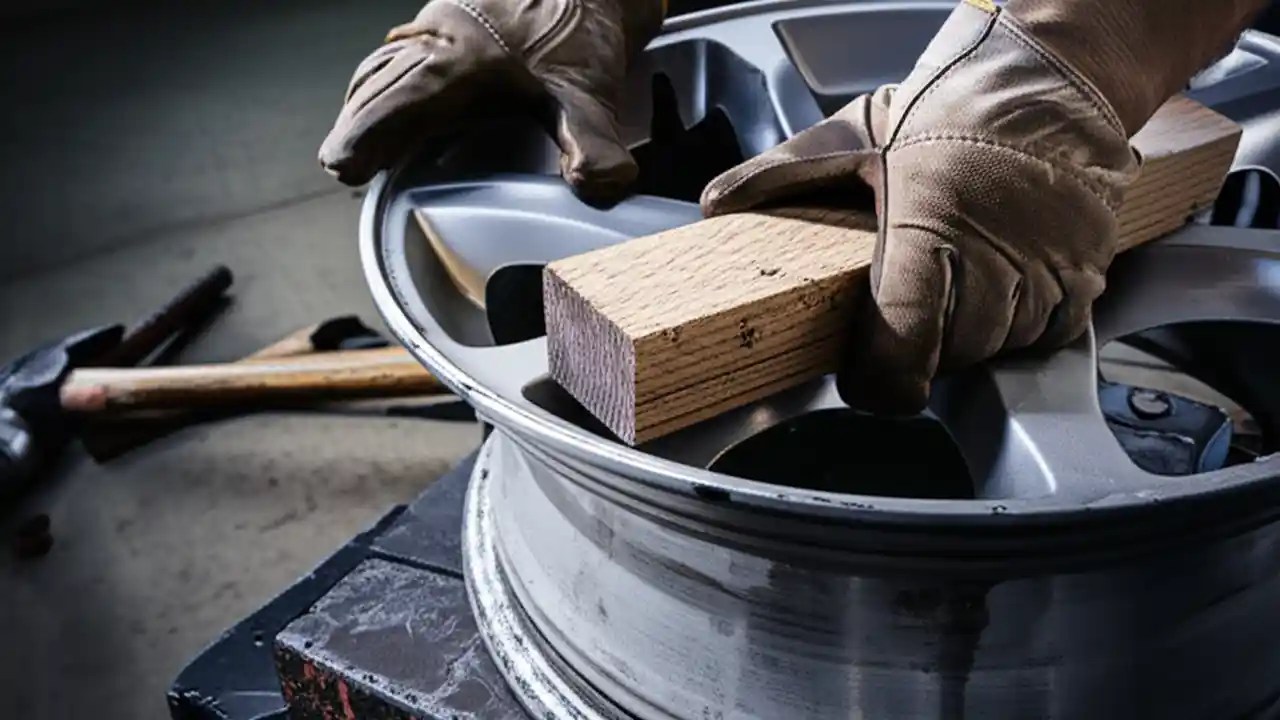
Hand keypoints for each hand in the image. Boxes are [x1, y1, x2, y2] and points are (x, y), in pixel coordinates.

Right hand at [318, 0, 663, 203]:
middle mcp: (443, 36)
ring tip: (353, 145)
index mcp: (467, 55)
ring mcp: (440, 27)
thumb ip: (593, 142)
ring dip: (367, 104)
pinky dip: (385, 85)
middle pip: (382, 82)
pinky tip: (387, 107)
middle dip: (357, 124)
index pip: (405, 97)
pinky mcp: (447, 26)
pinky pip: (401, 55)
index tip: (345, 162)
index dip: (372, 131)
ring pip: (386, 65)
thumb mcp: (591, 92)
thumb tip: (599, 183)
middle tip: (339, 165)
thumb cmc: (584, 30)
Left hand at [701, 0, 1140, 413]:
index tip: (862, 377)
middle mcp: (997, 258)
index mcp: (930, 227)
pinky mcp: (1087, 277)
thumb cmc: (954, 107)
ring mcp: (1048, 271)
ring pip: (997, 350)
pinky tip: (995, 283)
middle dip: (918, 350)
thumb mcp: (852, 136)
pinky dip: (1015, 327)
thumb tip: (719, 204)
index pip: (904, 352)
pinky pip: (1045, 337)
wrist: (1053, 79)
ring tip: (951, 284)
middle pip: (949, 358)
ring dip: (967, 338)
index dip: (877, 382)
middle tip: (901, 312)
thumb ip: (780, 176)